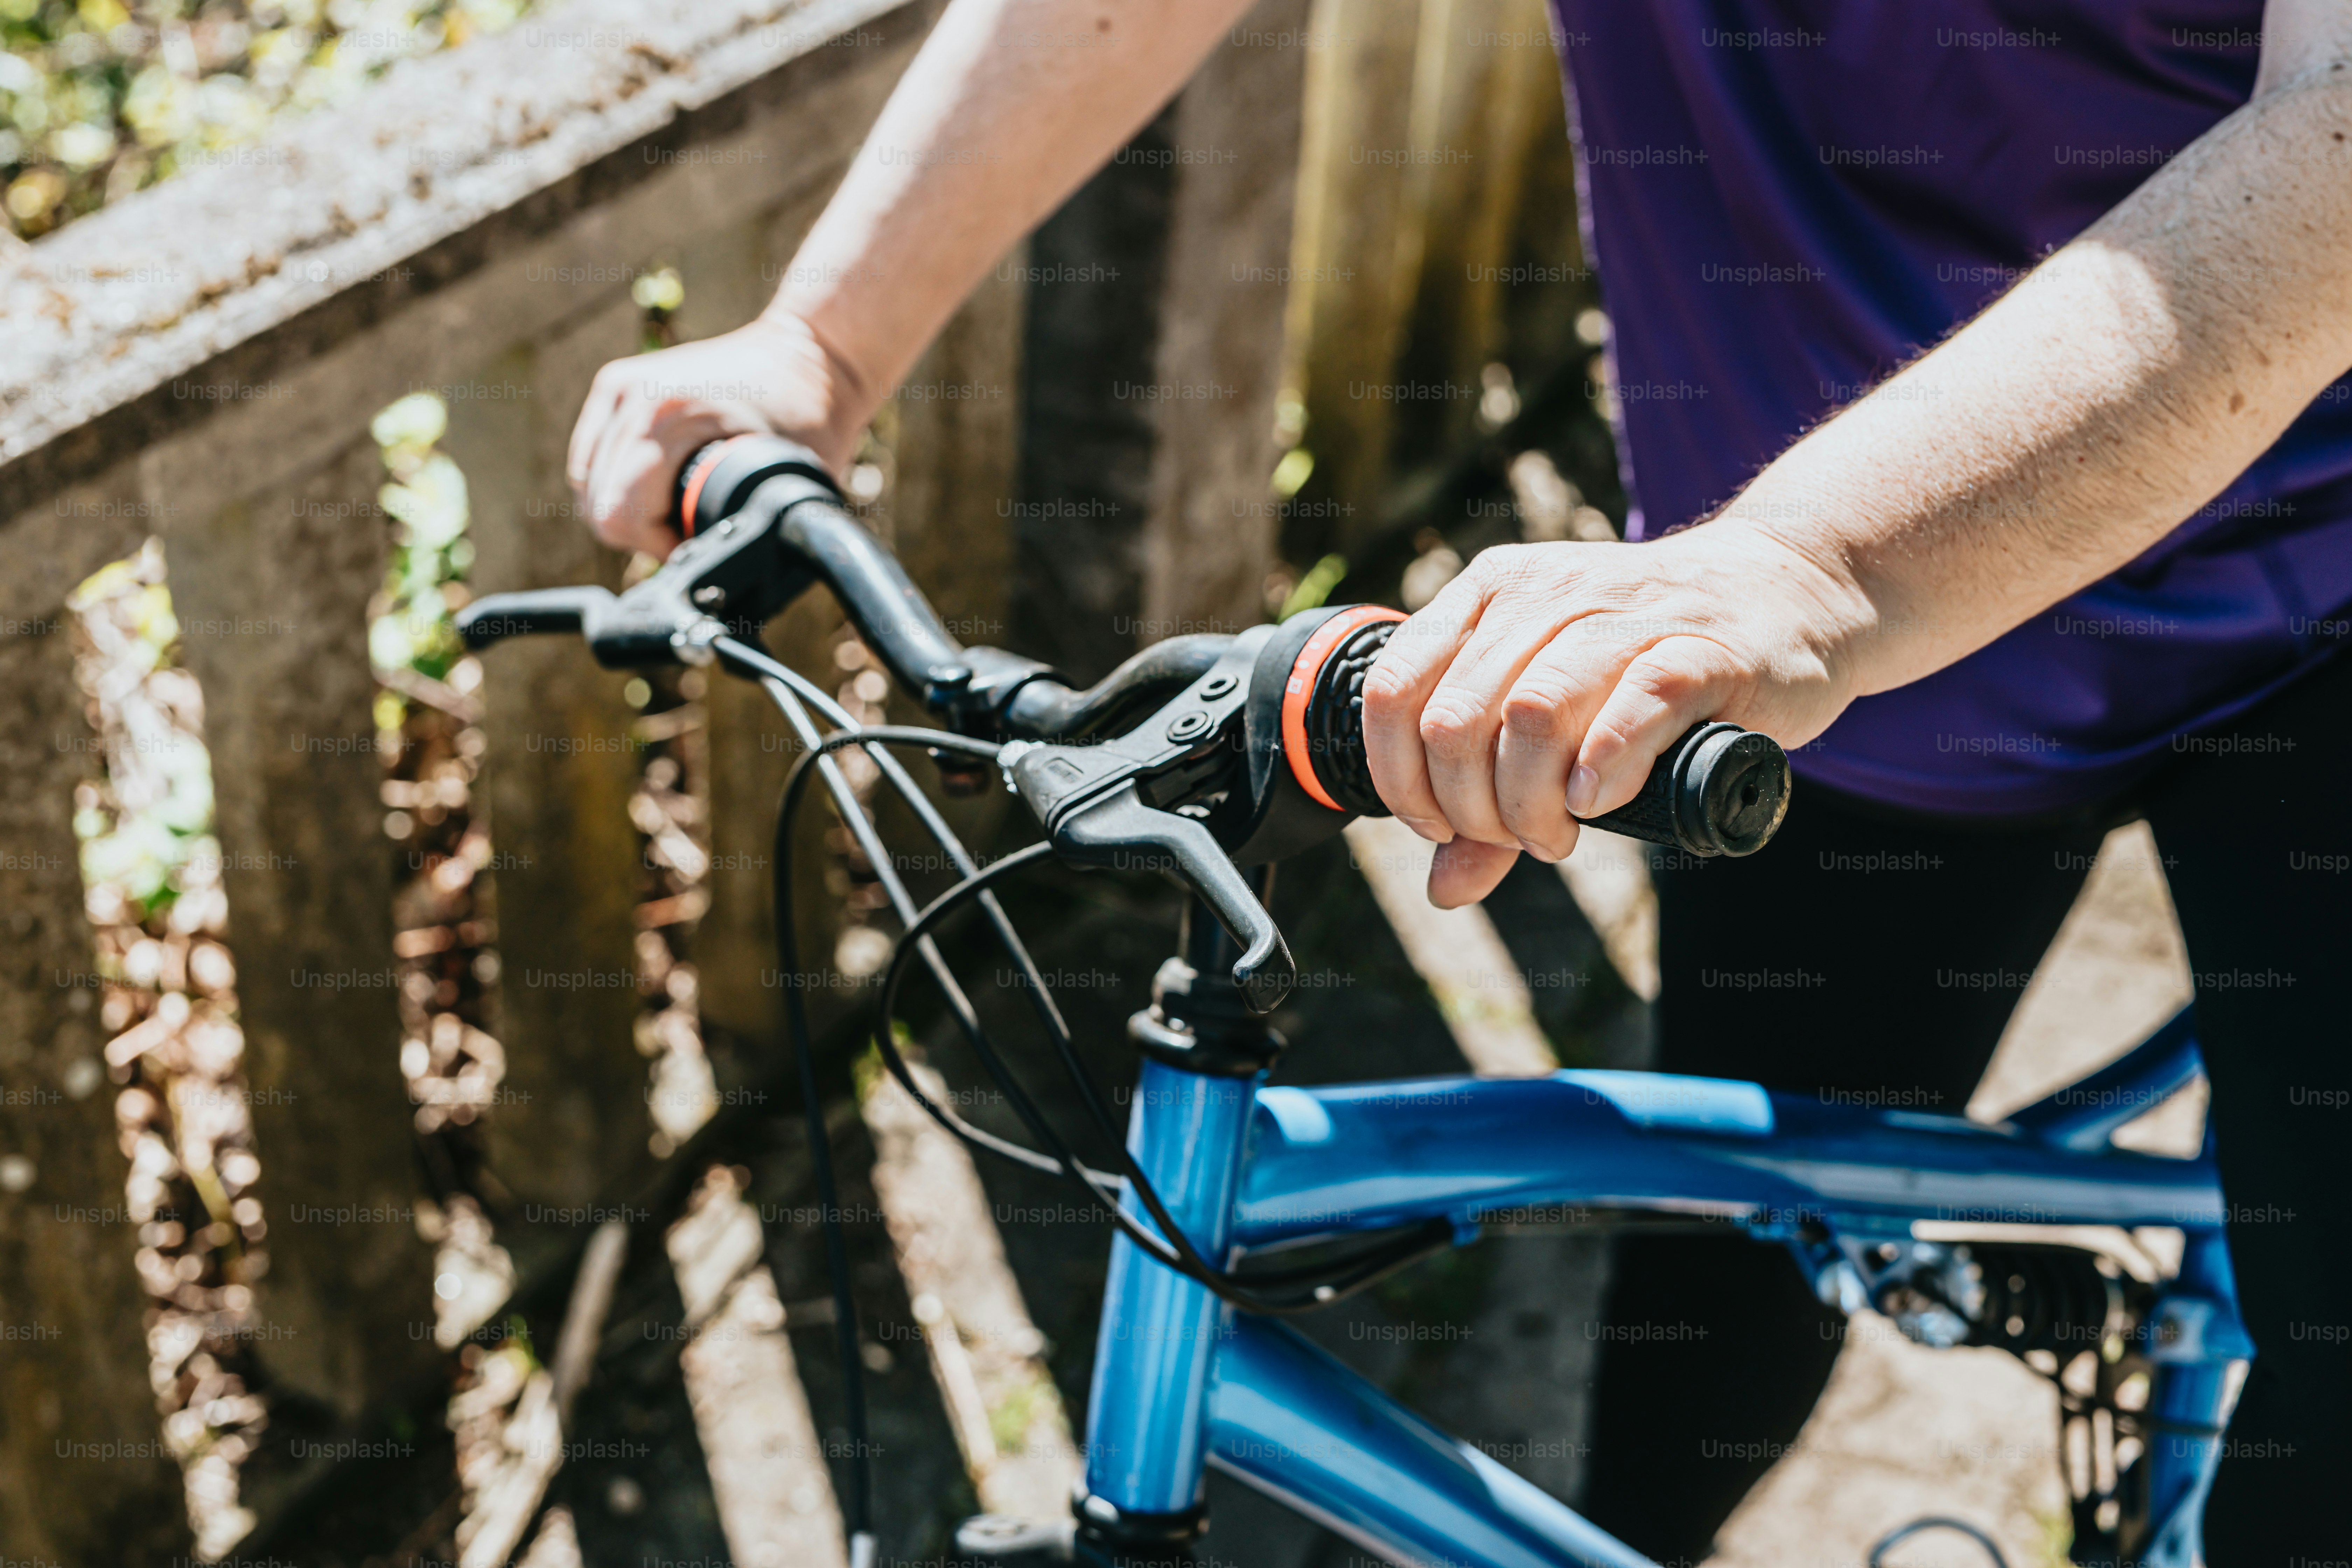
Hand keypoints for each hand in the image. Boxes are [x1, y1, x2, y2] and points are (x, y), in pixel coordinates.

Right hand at [565, 312, 869, 557]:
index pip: (618, 515)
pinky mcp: (615, 384)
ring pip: (588, 484)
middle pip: (598, 505)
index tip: (699, 542)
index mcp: (662, 417)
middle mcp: (628, 396)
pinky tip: (660, 485)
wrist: (809, 351)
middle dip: (644, 531)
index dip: (658, 547)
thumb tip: (727, 581)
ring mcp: (617, 386)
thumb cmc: (808, 414)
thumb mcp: (789, 480)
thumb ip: (750, 530)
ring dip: (628, 507)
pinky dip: (618, 481)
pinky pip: (593, 457)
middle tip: (694, 526)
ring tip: (680, 503)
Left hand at [1360, 523, 1871, 907]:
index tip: (1441, 827)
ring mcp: (1626, 614)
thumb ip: (1490, 796)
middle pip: (1456, 719)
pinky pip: (1634, 702)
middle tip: (1519, 837)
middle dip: (1472, 809)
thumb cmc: (1653, 667)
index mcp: (1491, 594)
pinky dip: (1603, 766)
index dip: (1401, 778)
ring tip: (1558, 832)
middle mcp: (1547, 592)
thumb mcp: (1555, 714)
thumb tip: (1442, 889)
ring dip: (1530, 803)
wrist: (1787, 594)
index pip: (1395, 690)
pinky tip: (1596, 802)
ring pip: (1531, 714)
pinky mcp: (1702, 648)